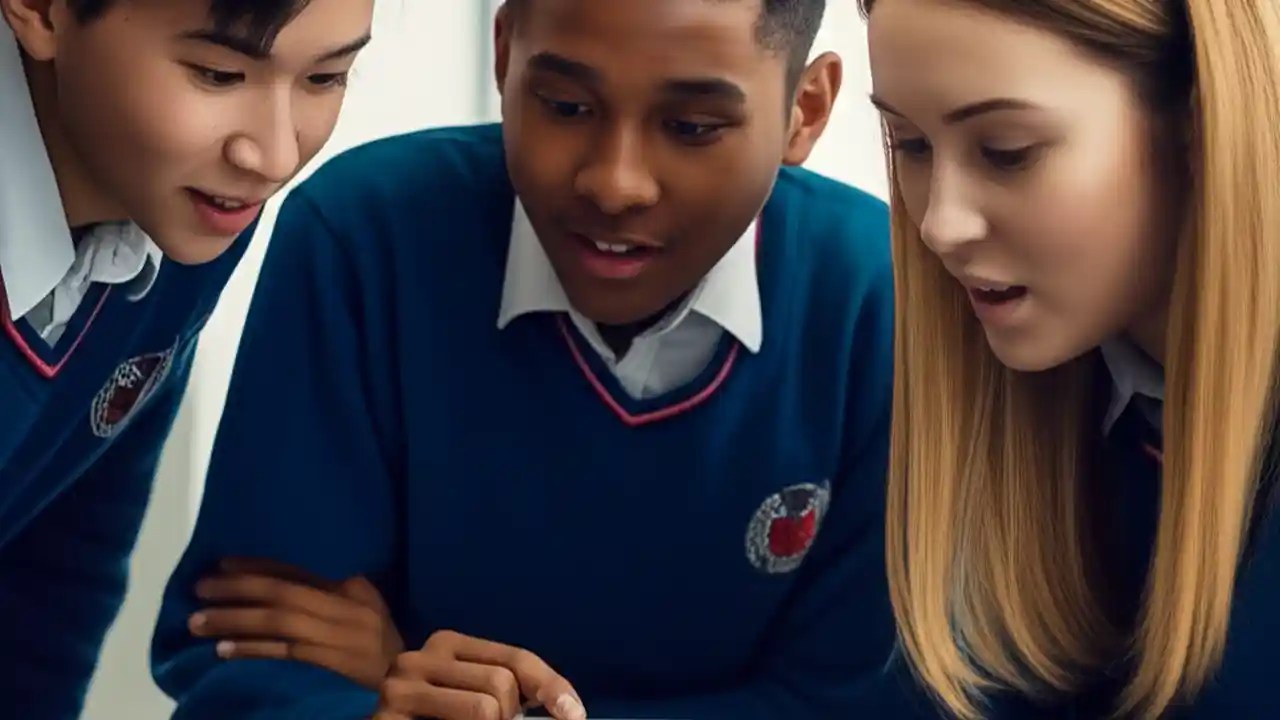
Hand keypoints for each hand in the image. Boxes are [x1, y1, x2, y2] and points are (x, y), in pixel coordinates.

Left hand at [188, 557, 403, 689]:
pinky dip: (252, 650)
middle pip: (282, 593)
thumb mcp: (367, 612)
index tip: (222, 564)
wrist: (408, 683)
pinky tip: (223, 651)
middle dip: (237, 589)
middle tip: (199, 588)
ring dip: (234, 620)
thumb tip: (284, 582)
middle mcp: (345, 608)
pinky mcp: (330, 665)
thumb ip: (336, 596)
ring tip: (198, 621)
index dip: (257, 566)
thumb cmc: (383, 648)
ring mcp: (337, 637)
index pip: (298, 571)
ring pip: (277, 622)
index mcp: (353, 589)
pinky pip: (283, 654)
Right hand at [372, 630, 586, 719]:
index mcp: (448, 645)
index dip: (551, 686)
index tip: (575, 714)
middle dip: (510, 716)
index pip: (516, 658)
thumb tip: (566, 709)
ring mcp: (400, 685)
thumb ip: (508, 694)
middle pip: (502, 681)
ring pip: (486, 707)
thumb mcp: (474, 700)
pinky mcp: (387, 716)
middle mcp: (420, 656)